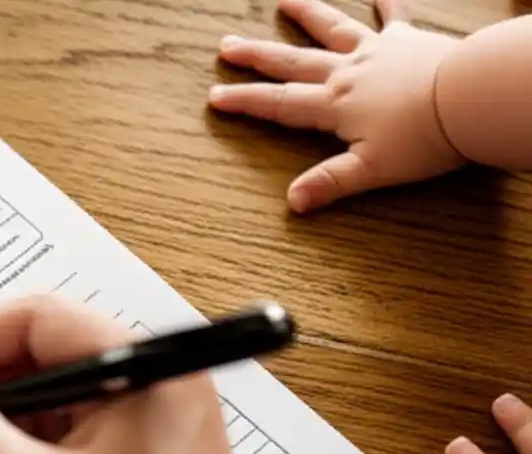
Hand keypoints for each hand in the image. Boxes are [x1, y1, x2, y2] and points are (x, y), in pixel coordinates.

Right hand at [209, 0, 464, 212]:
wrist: (470, 97)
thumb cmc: (424, 138)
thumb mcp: (372, 169)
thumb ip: (330, 183)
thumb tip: (293, 201)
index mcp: (334, 105)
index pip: (279, 104)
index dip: (244, 101)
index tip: (215, 96)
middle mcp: (348, 73)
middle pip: (293, 63)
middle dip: (257, 56)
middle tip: (227, 44)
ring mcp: (377, 51)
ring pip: (333, 30)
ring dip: (307, 15)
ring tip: (285, 1)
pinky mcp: (409, 40)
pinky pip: (394, 17)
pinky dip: (385, 4)